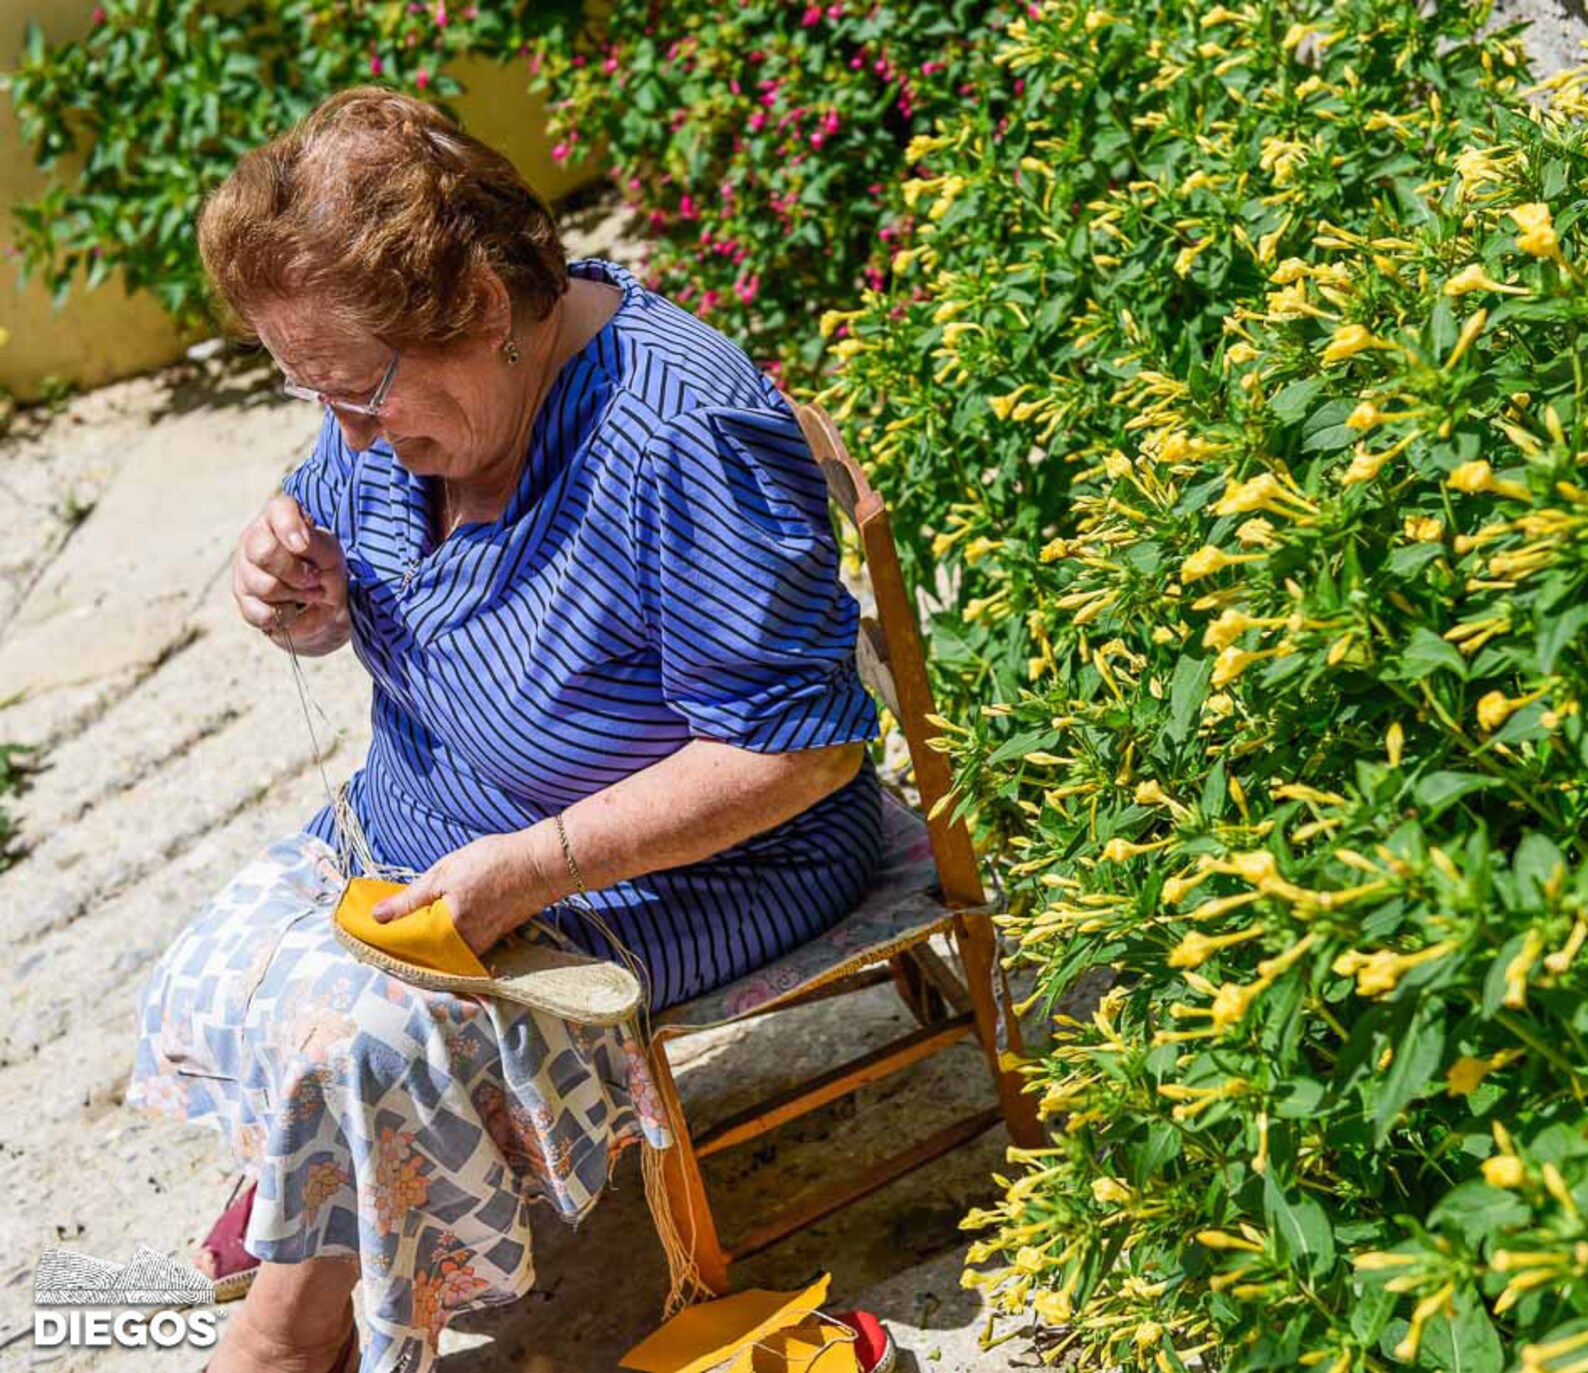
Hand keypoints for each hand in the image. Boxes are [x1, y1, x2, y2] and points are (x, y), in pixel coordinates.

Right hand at [234, 493, 349, 655]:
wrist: (325, 604)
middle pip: (264, 553)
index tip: (304, 546)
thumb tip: (299, 543)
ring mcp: (244, 570)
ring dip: (297, 596)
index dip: (290, 528)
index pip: (278, 510)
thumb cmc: (326, 568)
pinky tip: (292, 608)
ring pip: (266, 587)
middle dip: (298, 573)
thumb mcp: (331, 553)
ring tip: (309, 593)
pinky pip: (262, 614)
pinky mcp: (243, 600)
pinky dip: (286, 616)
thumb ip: (316, 543)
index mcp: (278, 517)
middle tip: (315, 578)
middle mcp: (254, 539)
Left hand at [368, 830, 557, 958]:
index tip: (362, 936)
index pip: (406, 950)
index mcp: (450, 933)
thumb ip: (410, 899)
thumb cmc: (495, 862)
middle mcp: (465, 948)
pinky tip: (433, 921)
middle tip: (380, 930)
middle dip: (401, 946)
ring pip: (440, 952)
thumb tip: (377, 917)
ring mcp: (480, 945)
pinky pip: (457, 946)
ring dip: (421, 942)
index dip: (384, 943)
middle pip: (423, 956)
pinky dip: (441, 938)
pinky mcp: (491, 939)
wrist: (543, 863)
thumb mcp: (445, 873)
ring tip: (402, 924)